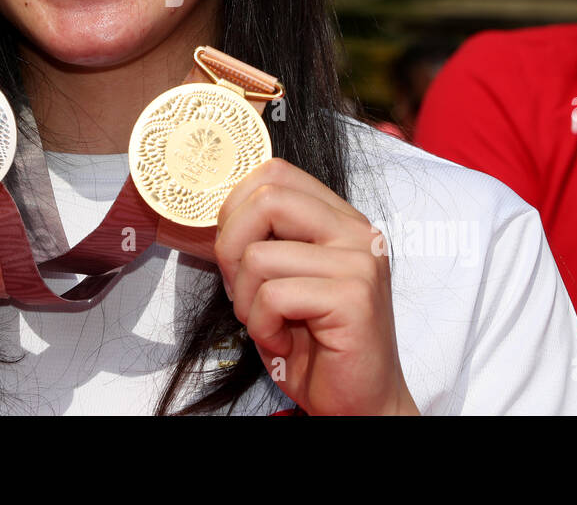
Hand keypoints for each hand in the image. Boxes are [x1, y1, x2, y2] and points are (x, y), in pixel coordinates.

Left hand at [215, 158, 418, 415]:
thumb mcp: (283, 279)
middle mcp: (356, 232)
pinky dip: (262, 326)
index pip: (275, 172)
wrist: (360, 403)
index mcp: (339, 220)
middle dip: (231, 246)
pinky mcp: (354, 297)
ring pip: (259, 255)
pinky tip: (284, 342)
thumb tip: (216, 215)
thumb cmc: (315, 346)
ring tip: (269, 324)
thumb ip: (264, 240)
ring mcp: (359, 262)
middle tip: (239, 288)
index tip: (232, 250)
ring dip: (245, 300)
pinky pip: (273, 295)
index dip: (236, 206)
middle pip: (266, 198)